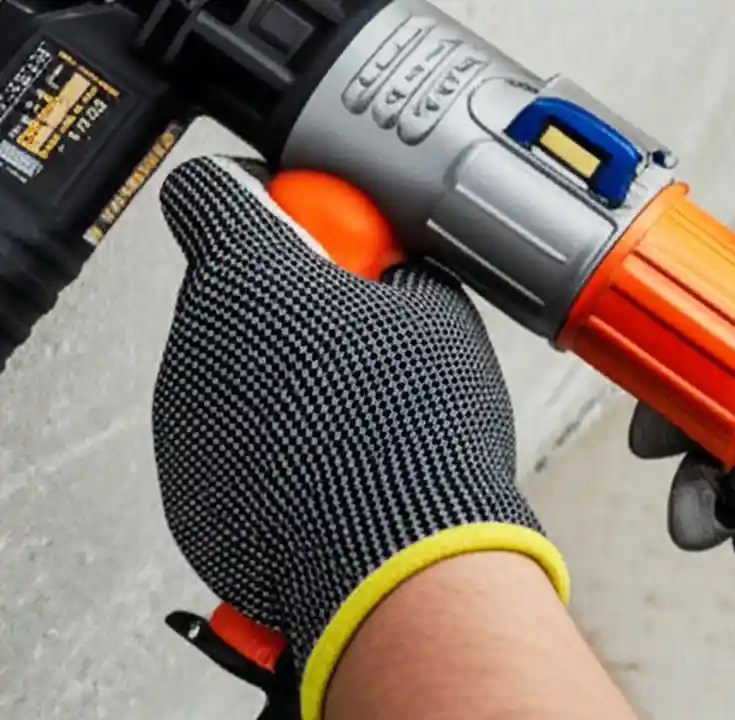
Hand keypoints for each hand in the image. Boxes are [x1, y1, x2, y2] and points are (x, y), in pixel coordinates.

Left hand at [152, 157, 567, 717]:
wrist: (399, 558)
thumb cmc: (416, 430)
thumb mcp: (437, 312)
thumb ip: (392, 268)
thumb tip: (385, 265)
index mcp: (249, 274)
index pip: (206, 191)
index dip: (260, 197)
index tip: (305, 223)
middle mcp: (195, 339)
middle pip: (225, 286)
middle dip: (285, 298)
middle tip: (356, 332)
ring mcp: (182, 420)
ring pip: (223, 366)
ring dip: (276, 373)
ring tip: (351, 414)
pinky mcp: (188, 489)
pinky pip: (223, 439)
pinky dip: (266, 443)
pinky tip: (327, 465)